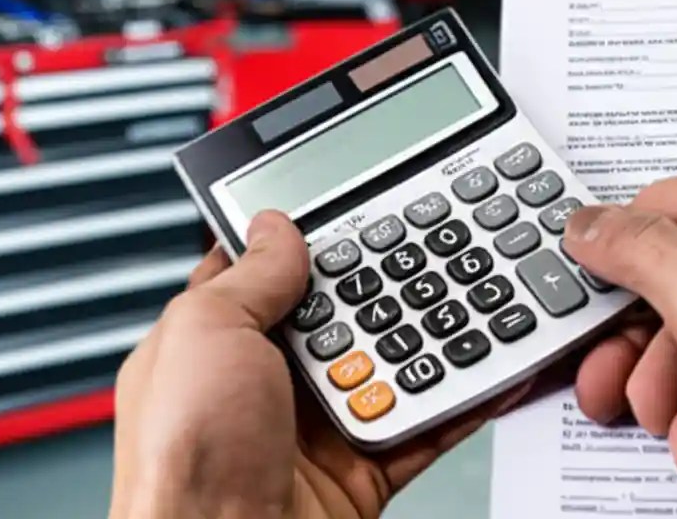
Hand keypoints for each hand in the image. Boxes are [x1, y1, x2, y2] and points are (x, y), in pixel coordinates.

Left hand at [110, 211, 530, 518]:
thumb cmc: (184, 455)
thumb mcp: (205, 332)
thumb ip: (249, 278)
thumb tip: (275, 227)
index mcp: (213, 340)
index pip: (262, 271)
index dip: (304, 238)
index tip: (355, 206)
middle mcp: (263, 380)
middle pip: (339, 312)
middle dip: (381, 286)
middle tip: (431, 248)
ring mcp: (314, 425)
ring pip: (387, 364)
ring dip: (429, 338)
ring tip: (474, 295)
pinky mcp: (360, 469)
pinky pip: (422, 425)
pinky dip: (461, 399)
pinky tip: (492, 368)